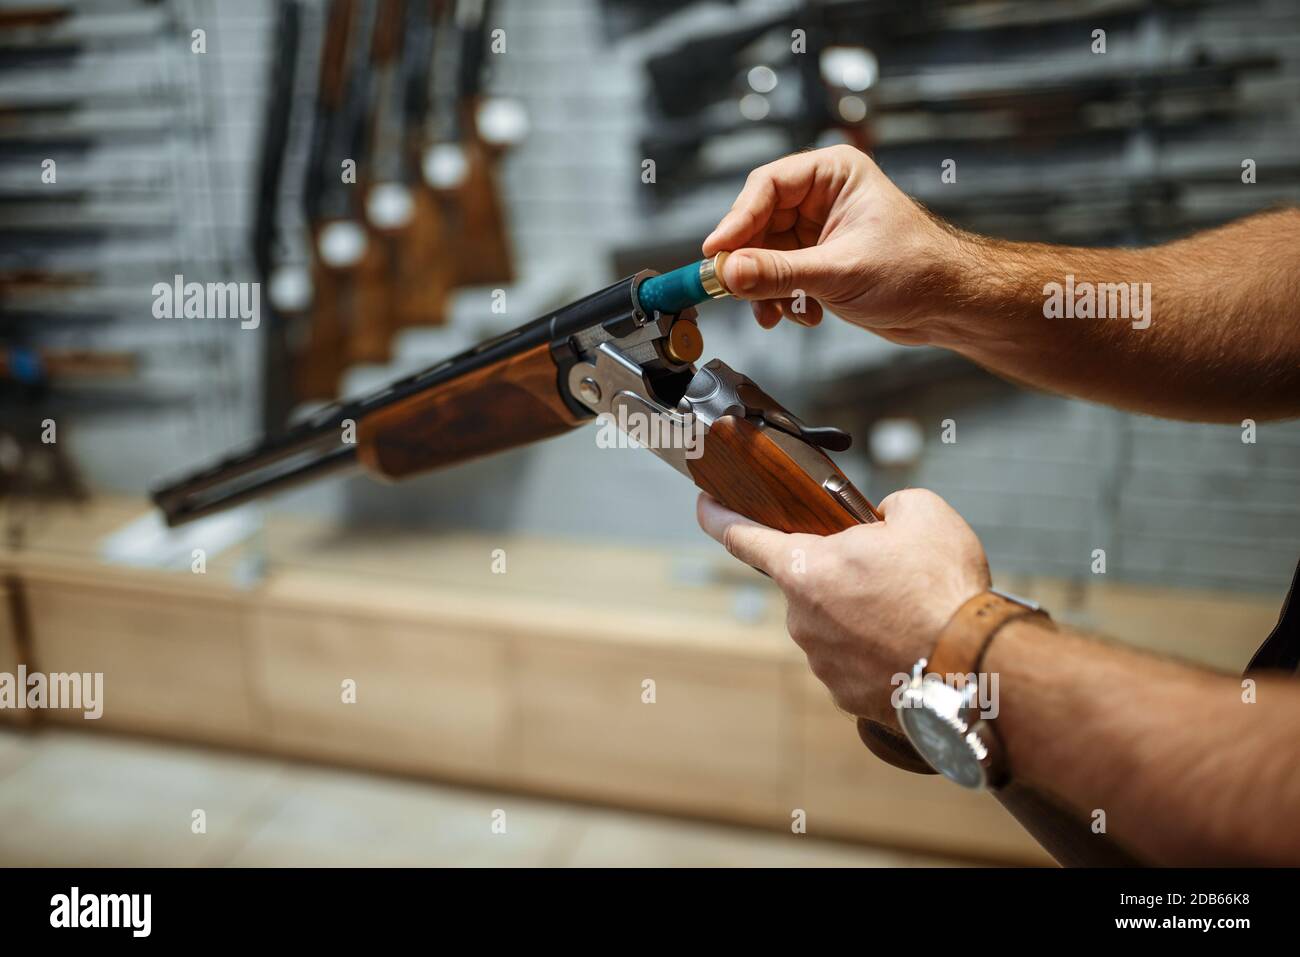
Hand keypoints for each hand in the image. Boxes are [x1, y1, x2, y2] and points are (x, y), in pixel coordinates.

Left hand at [697, 488, 989, 726]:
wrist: (973, 668)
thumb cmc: (942, 587)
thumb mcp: (921, 512)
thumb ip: (887, 507)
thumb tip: (884, 523)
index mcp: (805, 569)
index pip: (744, 537)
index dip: (719, 516)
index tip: (704, 506)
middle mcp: (802, 619)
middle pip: (810, 582)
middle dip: (842, 574)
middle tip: (892, 573)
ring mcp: (821, 661)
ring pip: (835, 623)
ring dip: (863, 615)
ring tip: (913, 614)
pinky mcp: (845, 695)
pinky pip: (854, 660)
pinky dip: (877, 651)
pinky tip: (912, 646)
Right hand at [702, 144, 964, 343]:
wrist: (951, 305)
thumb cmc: (918, 270)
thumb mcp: (840, 272)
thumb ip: (779, 273)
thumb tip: (730, 272)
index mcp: (834, 174)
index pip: (767, 187)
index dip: (737, 220)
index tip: (716, 252)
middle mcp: (823, 196)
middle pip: (759, 222)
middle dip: (750, 262)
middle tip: (734, 289)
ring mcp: (820, 230)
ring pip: (766, 254)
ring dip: (765, 288)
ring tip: (775, 313)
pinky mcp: (820, 260)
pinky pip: (780, 275)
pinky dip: (781, 299)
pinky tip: (800, 315)